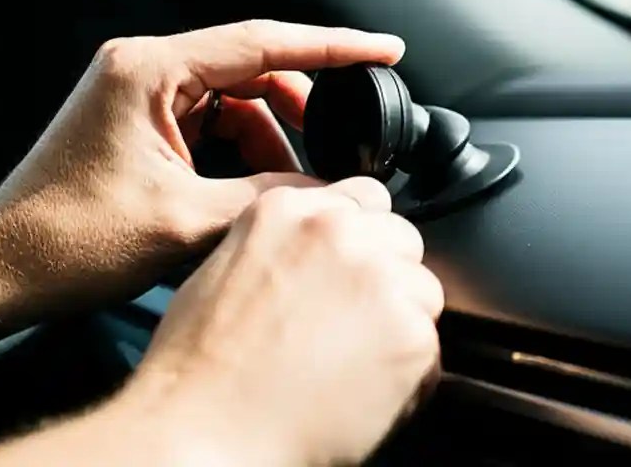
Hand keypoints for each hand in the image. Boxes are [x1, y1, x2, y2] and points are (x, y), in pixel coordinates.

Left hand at [0, 20, 404, 315]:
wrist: (1, 271)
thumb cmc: (69, 241)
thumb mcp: (187, 221)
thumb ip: (270, 196)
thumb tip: (332, 192)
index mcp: (149, 69)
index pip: (264, 41)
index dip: (334, 47)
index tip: (384, 49)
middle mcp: (141, 67)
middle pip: (252, 68)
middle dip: (302, 107)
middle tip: (343, 144)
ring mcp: (137, 94)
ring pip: (234, 100)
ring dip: (271, 138)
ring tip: (293, 186)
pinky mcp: (137, 123)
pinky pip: (210, 123)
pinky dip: (241, 152)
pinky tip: (257, 189)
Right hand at [118, 178, 443, 465]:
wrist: (207, 432)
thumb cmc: (200, 368)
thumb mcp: (227, 267)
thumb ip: (286, 242)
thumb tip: (319, 253)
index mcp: (292, 210)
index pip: (366, 198)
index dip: (362, 241)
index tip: (351, 271)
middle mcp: (340, 233)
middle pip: (402, 241)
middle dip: (387, 277)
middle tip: (350, 326)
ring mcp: (381, 281)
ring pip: (423, 294)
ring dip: (400, 325)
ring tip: (350, 365)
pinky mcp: (411, 335)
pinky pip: (430, 352)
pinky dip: (407, 378)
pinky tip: (359, 393)